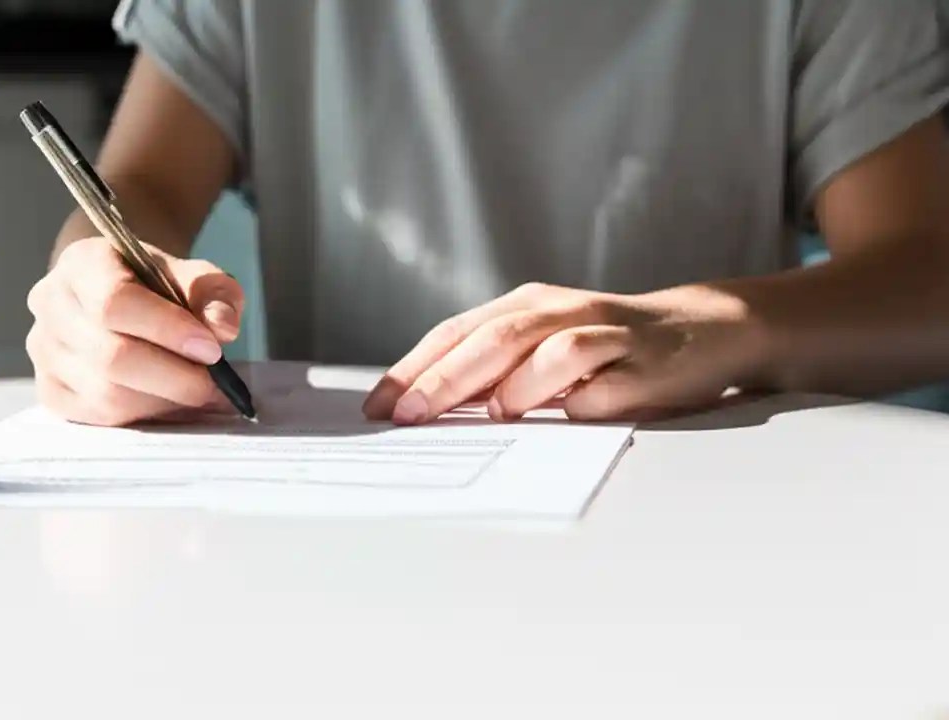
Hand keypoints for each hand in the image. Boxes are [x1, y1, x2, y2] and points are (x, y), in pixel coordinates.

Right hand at [26, 236, 243, 425]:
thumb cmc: (157, 284)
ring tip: (195, 391)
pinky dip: (141, 415)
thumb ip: (213, 294)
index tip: (211, 349)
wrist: (119, 295)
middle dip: (173, 376)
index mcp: (82, 263)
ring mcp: (44, 350)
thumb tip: (222, 327)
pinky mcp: (49, 388)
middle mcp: (51, 304)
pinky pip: (97, 416)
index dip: (167, 330)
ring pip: (105, 394)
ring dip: (162, 400)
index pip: (115, 302)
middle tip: (213, 383)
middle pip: (110, 356)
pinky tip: (166, 401)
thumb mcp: (192, 275)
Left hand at [362, 282, 761, 423]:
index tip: (376, 407)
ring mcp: (601, 332)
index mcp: (526, 307)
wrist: (702, 329)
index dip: (412, 368)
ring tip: (475, 413)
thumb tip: (422, 409)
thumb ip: (492, 371)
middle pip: (488, 339)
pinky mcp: (641, 362)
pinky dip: (571, 396)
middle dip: (439, 379)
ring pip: (542, 347)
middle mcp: (558, 311)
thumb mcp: (543, 348)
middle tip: (403, 416)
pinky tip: (547, 414)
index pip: (455, 333)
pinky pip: (599, 376)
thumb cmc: (607, 347)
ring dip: (504, 383)